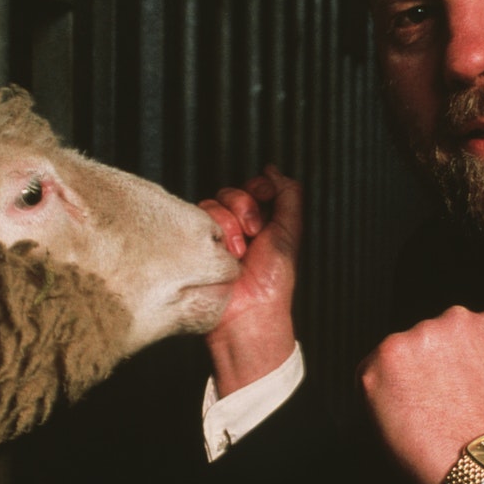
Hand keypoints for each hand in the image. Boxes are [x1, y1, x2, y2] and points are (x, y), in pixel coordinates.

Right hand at [198, 166, 300, 396]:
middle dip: (244, 207)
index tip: (265, 194)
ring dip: (228, 224)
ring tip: (237, 253)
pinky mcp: (194, 245)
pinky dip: (213, 232)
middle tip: (254, 232)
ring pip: (212, 204)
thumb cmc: (273, 281)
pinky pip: (195, 219)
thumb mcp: (289, 233)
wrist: (249, 313)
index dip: (257, 187)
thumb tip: (275, 170)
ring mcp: (213, 237)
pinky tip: (222, 254)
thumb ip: (288, 197)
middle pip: (231, 192)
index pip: (252, 188)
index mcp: (261, 223)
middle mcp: (236, 227)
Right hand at [359, 306, 483, 483]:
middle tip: (446, 390)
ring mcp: (452, 326)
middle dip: (434, 358)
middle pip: (423, 337)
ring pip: (454, 330)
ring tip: (468, 385)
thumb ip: (381, 380)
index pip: (391, 351)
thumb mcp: (378, 417)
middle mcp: (414, 335)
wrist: (475, 460)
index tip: (419, 386)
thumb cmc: (428, 450)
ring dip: (460, 349)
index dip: (409, 371)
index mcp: (382, 357)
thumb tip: (398, 371)